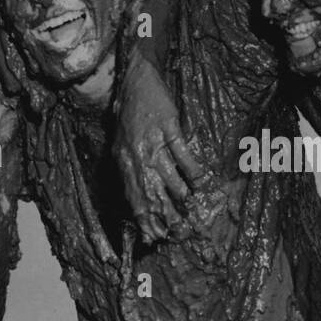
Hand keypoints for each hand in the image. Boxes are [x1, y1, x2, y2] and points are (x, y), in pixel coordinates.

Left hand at [112, 51, 202, 243]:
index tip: (155, 237)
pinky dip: (192, 170)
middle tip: (177, 232)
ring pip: (168, 177)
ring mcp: (153, 142)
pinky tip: (200, 183)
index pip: (135, 199)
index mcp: (124, 163)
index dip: (145, 219)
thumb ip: (130, 174)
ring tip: (188, 211)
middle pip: (152, 193)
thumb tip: (139, 203)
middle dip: (164, 215)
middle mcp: (137, 156)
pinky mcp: (168, 128)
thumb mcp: (120, 148)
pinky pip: (182, 153)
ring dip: (179, 196)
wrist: (135, 83)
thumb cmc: (128, 118)